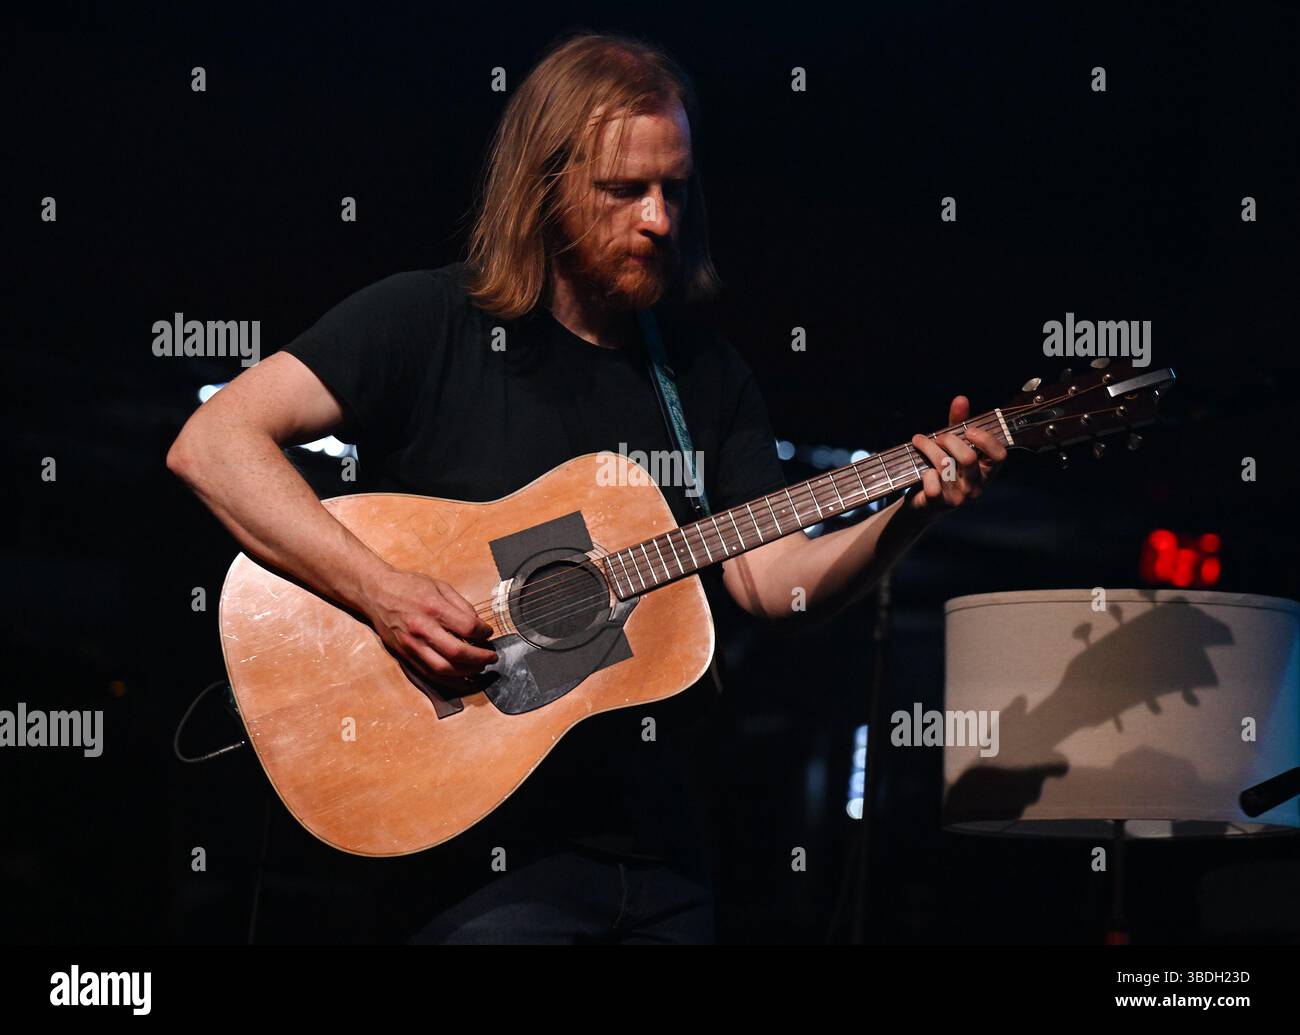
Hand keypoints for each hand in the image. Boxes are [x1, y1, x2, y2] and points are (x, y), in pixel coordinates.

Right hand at [361, 568, 497, 688]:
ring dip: (466, 672)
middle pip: (457, 653)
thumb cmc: (408, 586)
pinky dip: (448, 678)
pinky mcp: (405, 655)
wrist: (375, 593)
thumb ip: (461, 605)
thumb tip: (479, 625)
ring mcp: (412, 645)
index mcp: (433, 608)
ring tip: (479, 667)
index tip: (489, 633)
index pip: (467, 627)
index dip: (484, 633)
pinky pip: (429, 673)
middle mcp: (422, 629)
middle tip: (491, 656)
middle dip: (480, 658)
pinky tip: (460, 674)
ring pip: (443, 669)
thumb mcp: (440, 586)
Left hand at [907, 395, 1006, 513]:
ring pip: (945, 464)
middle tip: (938, 437)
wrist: (923, 502)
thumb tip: (961, 399)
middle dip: (949, 439)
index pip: (1000, 455)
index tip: (969, 430)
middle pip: (968, 456)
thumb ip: (959, 423)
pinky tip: (921, 470)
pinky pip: (931, 482)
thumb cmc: (942, 469)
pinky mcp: (939, 503)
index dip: (985, 439)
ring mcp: (959, 497)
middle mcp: (976, 486)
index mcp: (986, 471)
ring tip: (919, 442)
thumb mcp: (952, 445)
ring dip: (928, 447)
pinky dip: (924, 472)